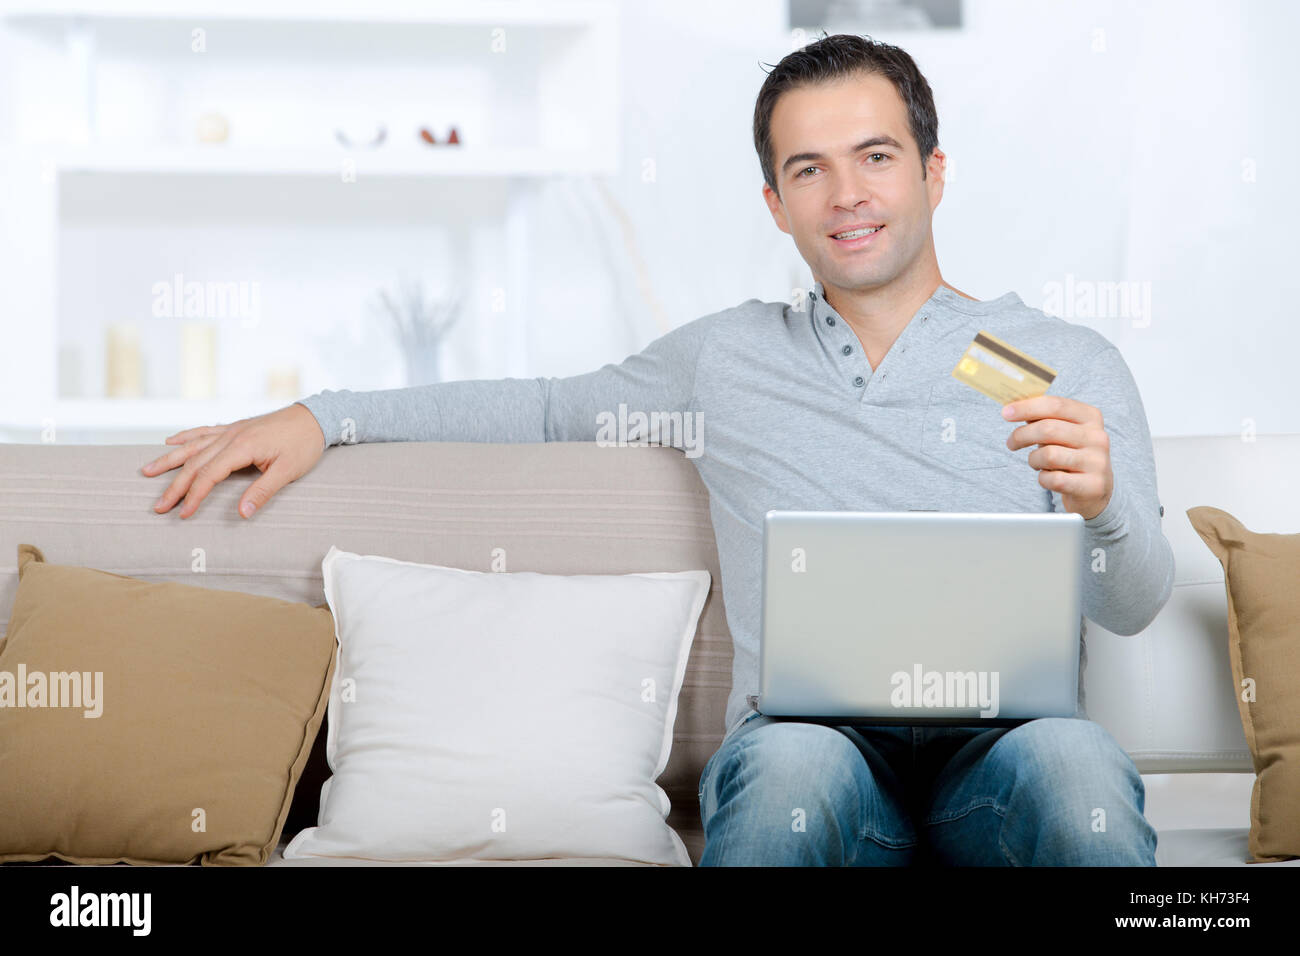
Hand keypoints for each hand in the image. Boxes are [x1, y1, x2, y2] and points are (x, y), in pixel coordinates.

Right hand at [141, 402, 327, 518]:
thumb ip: (263, 491)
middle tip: (158, 506)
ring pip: (193, 445)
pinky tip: (170, 441)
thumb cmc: (304, 445)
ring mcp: (231, 429)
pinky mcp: (236, 427)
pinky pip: (204, 431)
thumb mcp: (288, 471)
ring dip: (170, 459)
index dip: (194, 496)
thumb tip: (242, 513)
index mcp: (242, 447)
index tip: (183, 514)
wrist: (315, 417)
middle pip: (195, 463)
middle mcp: (231, 436)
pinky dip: (186, 436)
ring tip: (147, 471)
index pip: (209, 475)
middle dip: (175, 486)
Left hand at [1002, 395, 1112, 520]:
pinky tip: (1047, 477)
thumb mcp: (1062, 432)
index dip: (1027, 407)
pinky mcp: (1092, 485)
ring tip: (1036, 463)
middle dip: (1022, 435)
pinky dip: (1043, 479)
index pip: (1056, 405)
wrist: (1095, 489)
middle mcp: (1098, 437)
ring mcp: (1097, 462)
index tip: (1006, 413)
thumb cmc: (1070, 454)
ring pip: (1048, 455)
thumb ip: (1042, 418)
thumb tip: (1013, 408)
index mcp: (1091, 417)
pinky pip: (1053, 479)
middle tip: (1011, 443)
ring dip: (1033, 460)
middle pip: (1048, 429)